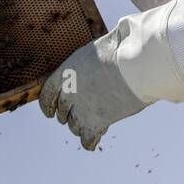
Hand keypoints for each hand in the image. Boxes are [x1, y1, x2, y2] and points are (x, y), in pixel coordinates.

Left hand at [39, 25, 148, 149]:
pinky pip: (88, 138)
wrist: (137, 62)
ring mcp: (82, 108)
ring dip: (80, 126)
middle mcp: (69, 91)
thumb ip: (94, 58)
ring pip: (74, 126)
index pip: (47, 94)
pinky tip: (91, 143)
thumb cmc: (124, 49)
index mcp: (66, 71)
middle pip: (62, 112)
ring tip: (88, 126)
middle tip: (76, 115)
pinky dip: (89, 142)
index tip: (49, 112)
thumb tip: (110, 40)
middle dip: (68, 115)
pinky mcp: (97, 122)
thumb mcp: (100, 49)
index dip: (47, 105)